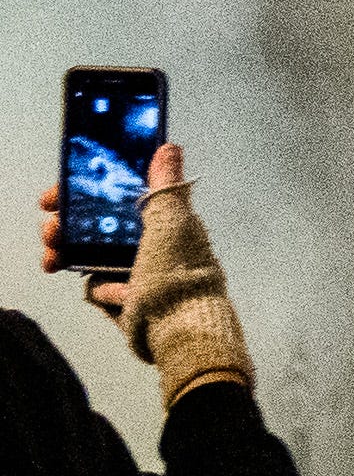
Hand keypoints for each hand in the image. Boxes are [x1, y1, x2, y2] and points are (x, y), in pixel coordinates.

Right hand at [41, 143, 182, 318]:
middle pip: (90, 225)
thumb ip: (165, 187)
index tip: (53, 198)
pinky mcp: (121, 296)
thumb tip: (169, 148)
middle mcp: (144, 242)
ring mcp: (130, 269)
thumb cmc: (178, 270)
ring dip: (65, 254)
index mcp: (159, 219)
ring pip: (84, 254)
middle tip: (52, 230)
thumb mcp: (172, 222)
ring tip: (54, 258)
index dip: (79, 193)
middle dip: (63, 226)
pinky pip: (96, 286)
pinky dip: (103, 290)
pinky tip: (120, 295)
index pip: (111, 197)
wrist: (180, 326)